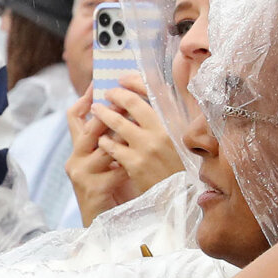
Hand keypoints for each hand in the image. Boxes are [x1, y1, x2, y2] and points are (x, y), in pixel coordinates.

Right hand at [65, 90, 131, 225]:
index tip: (101, 83)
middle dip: (110, 113)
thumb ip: (115, 138)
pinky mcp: (92, 190)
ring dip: (126, 139)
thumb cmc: (114, 189)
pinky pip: (114, 170)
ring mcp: (81, 175)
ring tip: (143, 132)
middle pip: (89, 127)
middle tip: (129, 102)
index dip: (85, 98)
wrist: (106, 224)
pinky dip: (130, 165)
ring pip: (104, 147)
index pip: (73, 117)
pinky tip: (144, 164)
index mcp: (78, 149)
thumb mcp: (112, 159)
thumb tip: (131, 109)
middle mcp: (75, 159)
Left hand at [86, 75, 181, 199]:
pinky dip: (105, 141)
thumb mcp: (182, 138)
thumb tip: (154, 93)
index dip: (135, 82)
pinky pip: (112, 147)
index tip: (122, 79)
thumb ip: (169, 117)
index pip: (154, 92)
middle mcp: (162, 132)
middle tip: (106, 93)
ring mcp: (147, 148)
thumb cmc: (180, 166)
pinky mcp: (135, 164)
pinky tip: (102, 139)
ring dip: (104, 114)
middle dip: (115, 95)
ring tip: (96, 110)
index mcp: (175, 122)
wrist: (180, 198)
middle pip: (133, 103)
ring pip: (118, 123)